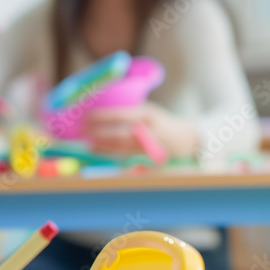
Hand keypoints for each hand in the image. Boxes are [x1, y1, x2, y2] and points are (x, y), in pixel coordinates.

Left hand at [84, 103, 198, 156]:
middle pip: (119, 133)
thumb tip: (99, 116)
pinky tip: (99, 151)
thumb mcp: (147, 112)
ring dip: (103, 146)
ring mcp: (149, 145)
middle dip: (99, 133)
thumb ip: (127, 114)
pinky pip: (126, 156)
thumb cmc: (160, 122)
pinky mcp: (148, 157)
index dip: (102, 117)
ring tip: (88, 145)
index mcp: (148, 114)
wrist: (186, 139)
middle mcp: (149, 130)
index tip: (86, 117)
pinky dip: (110, 153)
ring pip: (121, 147)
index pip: (121, 115)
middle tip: (83, 132)